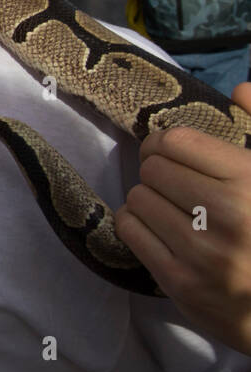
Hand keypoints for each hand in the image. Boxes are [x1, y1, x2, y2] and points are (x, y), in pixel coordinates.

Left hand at [116, 82, 250, 353]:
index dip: (165, 143)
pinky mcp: (181, 282)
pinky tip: (158, 229)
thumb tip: (241, 88)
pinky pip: (130, 230)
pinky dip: (136, 224)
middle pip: (153, 169)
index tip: (168, 151)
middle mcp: (228, 214)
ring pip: (138, 198)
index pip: (177, 142)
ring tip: (170, 208)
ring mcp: (203, 252)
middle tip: (170, 182)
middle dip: (157, 172)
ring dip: (148, 199)